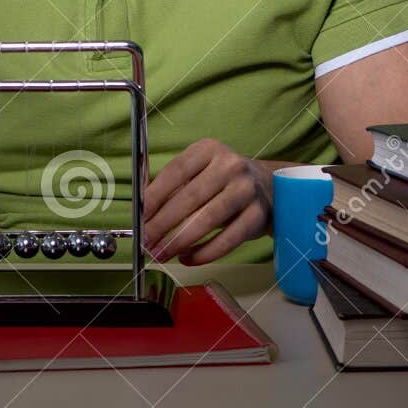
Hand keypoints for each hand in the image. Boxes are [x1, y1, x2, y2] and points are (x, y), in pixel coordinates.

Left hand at [142, 138, 273, 265]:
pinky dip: (204, 253)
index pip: (177, 170)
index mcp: (209, 150)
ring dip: (180, 241)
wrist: (267, 187)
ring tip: (162, 253)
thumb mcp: (198, 172)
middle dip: (162, 224)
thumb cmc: (221, 182)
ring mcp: (247, 190)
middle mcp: (230, 165)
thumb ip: (172, 188)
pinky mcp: (258, 215)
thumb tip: (142, 213)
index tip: (140, 215)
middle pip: (190, 197)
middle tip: (146, 241)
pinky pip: (227, 239)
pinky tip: (188, 258)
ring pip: (208, 219)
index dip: (155, 195)